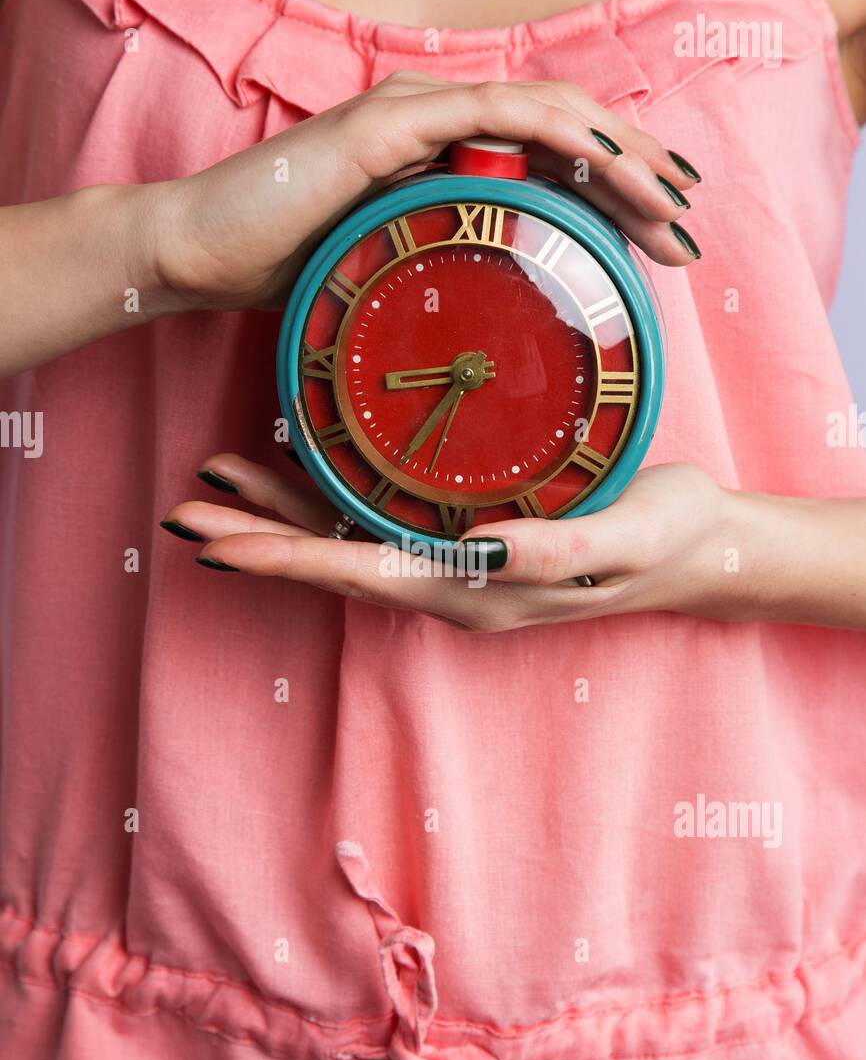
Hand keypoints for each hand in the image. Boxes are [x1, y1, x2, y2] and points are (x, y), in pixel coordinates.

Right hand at [152, 70, 701, 311]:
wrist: (195, 253)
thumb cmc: (281, 272)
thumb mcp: (383, 278)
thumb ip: (438, 277)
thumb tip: (488, 329)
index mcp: (439, 159)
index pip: (547, 160)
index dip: (613, 190)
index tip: (660, 236)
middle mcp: (435, 124)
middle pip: (565, 134)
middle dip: (637, 177)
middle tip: (685, 229)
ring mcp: (413, 116)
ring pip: (549, 114)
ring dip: (619, 157)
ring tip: (671, 202)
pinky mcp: (387, 125)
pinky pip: (494, 113)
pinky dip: (560, 132)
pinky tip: (609, 163)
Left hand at [161, 456, 756, 633]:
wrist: (696, 546)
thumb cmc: (667, 535)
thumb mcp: (629, 536)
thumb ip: (561, 549)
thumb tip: (485, 551)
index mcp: (478, 589)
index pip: (364, 571)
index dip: (289, 557)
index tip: (221, 545)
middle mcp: (452, 583)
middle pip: (335, 562)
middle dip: (257, 541)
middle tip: (181, 516)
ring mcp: (454, 564)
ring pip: (347, 542)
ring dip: (278, 519)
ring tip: (211, 488)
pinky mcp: (465, 538)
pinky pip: (379, 523)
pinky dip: (326, 501)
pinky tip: (292, 471)